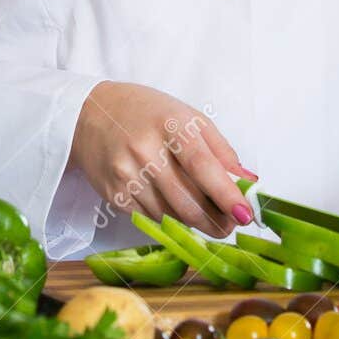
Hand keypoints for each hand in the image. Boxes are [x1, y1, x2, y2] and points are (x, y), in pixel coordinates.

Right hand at [69, 82, 256, 236]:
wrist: (90, 115)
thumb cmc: (147, 112)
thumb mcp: (188, 117)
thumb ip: (220, 150)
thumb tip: (248, 181)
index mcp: (170, 124)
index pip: (202, 166)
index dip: (226, 193)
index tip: (245, 214)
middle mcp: (145, 150)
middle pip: (188, 199)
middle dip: (216, 220)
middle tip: (231, 225)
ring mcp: (126, 175)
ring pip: (171, 215)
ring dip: (196, 224)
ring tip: (209, 220)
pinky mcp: (114, 194)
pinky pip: (151, 219)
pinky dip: (171, 221)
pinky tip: (178, 212)